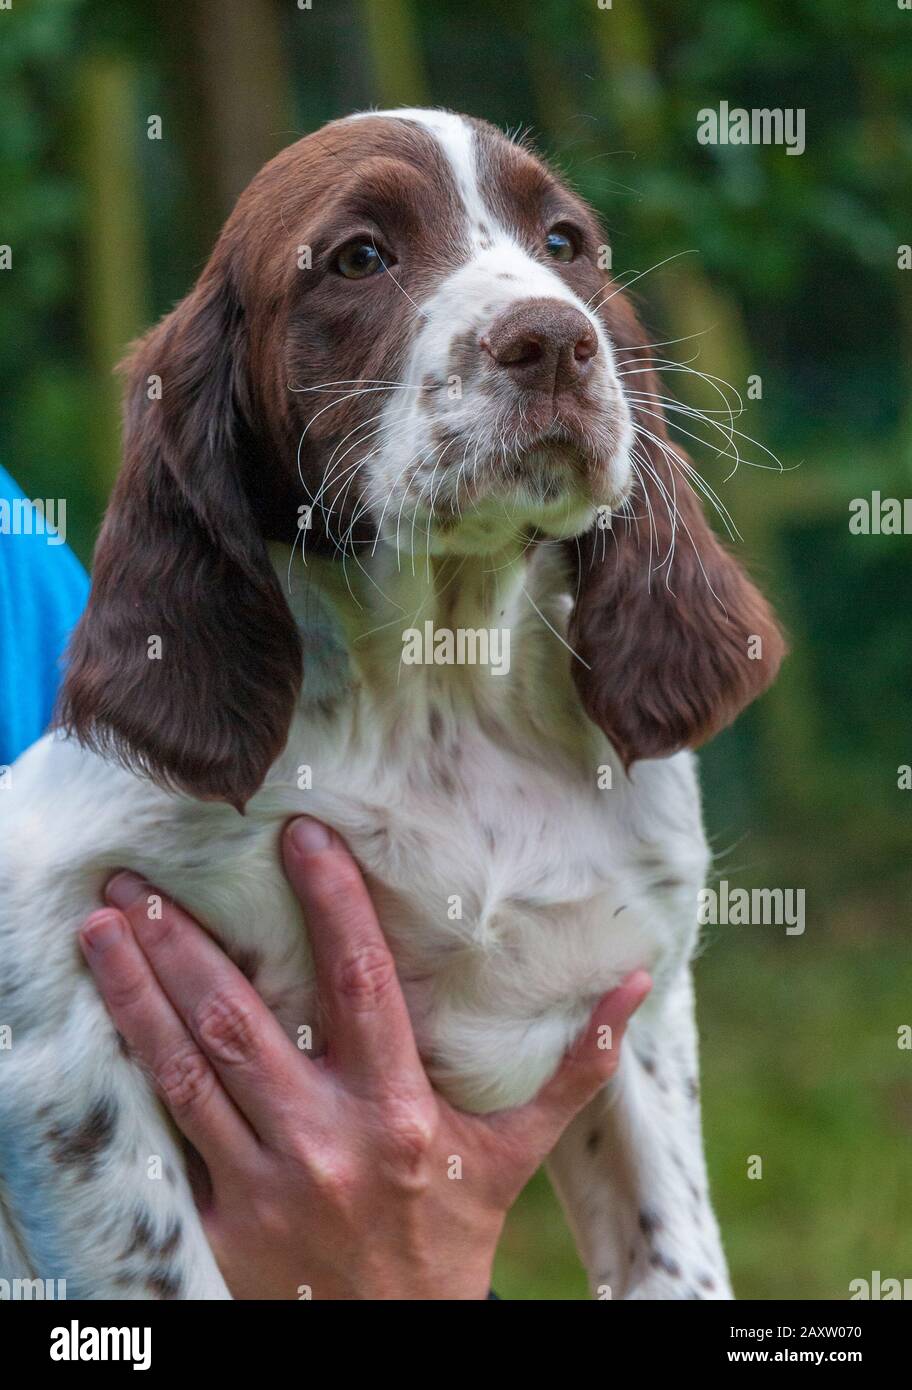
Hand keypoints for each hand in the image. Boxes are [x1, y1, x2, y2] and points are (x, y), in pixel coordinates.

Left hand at [79, 816, 650, 1299]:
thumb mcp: (516, 1156)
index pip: (361, 985)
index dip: (331, 905)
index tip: (300, 836)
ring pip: (186, 1073)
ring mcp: (263, 1183)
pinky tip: (98, 1020)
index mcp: (400, 1114)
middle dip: (185, 946)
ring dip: (136, 997)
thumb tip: (634, 985)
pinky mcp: (218, 1222)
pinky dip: (129, 1077)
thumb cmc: (453, 1234)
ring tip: (101, 929)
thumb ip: (573, 1069)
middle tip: (138, 879)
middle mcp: (326, 1142)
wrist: (395, 1340)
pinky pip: (165, 1139)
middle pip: (242, 1026)